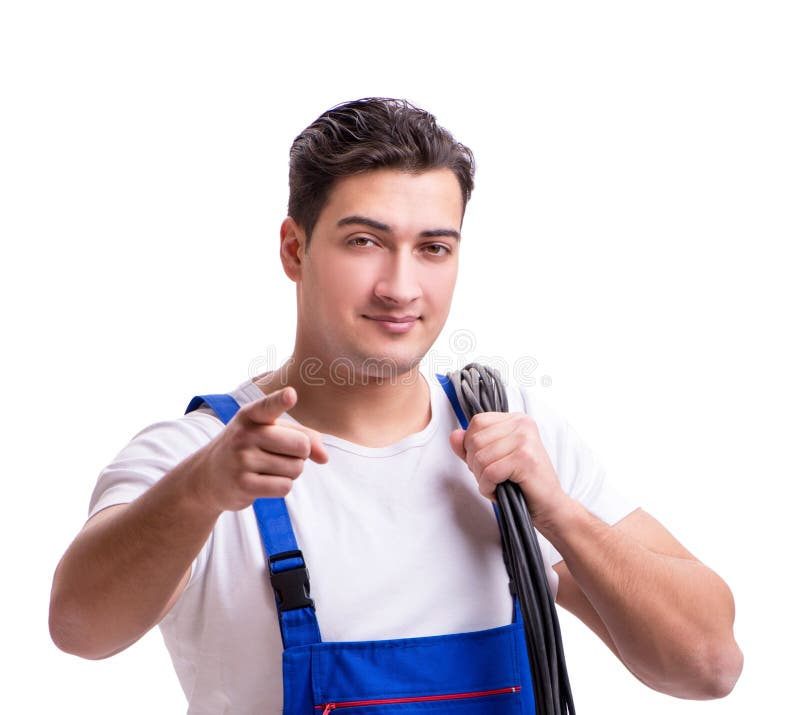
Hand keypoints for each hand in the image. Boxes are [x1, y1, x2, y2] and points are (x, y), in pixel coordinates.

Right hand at [194, 387, 327, 512]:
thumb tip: (324, 458)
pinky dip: (281, 486)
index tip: (291, 394)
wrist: (207, 476)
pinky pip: (285, 487)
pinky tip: (263, 482)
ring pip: (296, 468)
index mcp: (251, 415)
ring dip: (290, 472)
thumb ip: (303, 435)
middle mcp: (245, 434)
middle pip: (301, 445)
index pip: (269, 406)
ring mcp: (242, 460)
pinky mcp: (243, 484)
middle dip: (300, 454)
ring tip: (267, 468)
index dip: (281, 400)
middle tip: (279, 455)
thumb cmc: (248, 448)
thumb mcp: (269, 432)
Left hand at [449, 411, 568, 527]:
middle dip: (475, 464)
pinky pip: (489, 472)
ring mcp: (525, 439)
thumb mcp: (493, 460)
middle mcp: (522, 424)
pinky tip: (500, 492)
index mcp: (516, 419)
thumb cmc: (522, 484)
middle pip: (475, 439)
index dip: (471, 446)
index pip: (477, 422)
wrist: (550, 507)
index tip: (486, 462)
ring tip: (497, 485)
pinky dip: (488, 488)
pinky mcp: (525, 459)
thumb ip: (471, 447)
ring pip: (480, 457)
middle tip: (492, 478)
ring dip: (482, 478)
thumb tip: (453, 435)